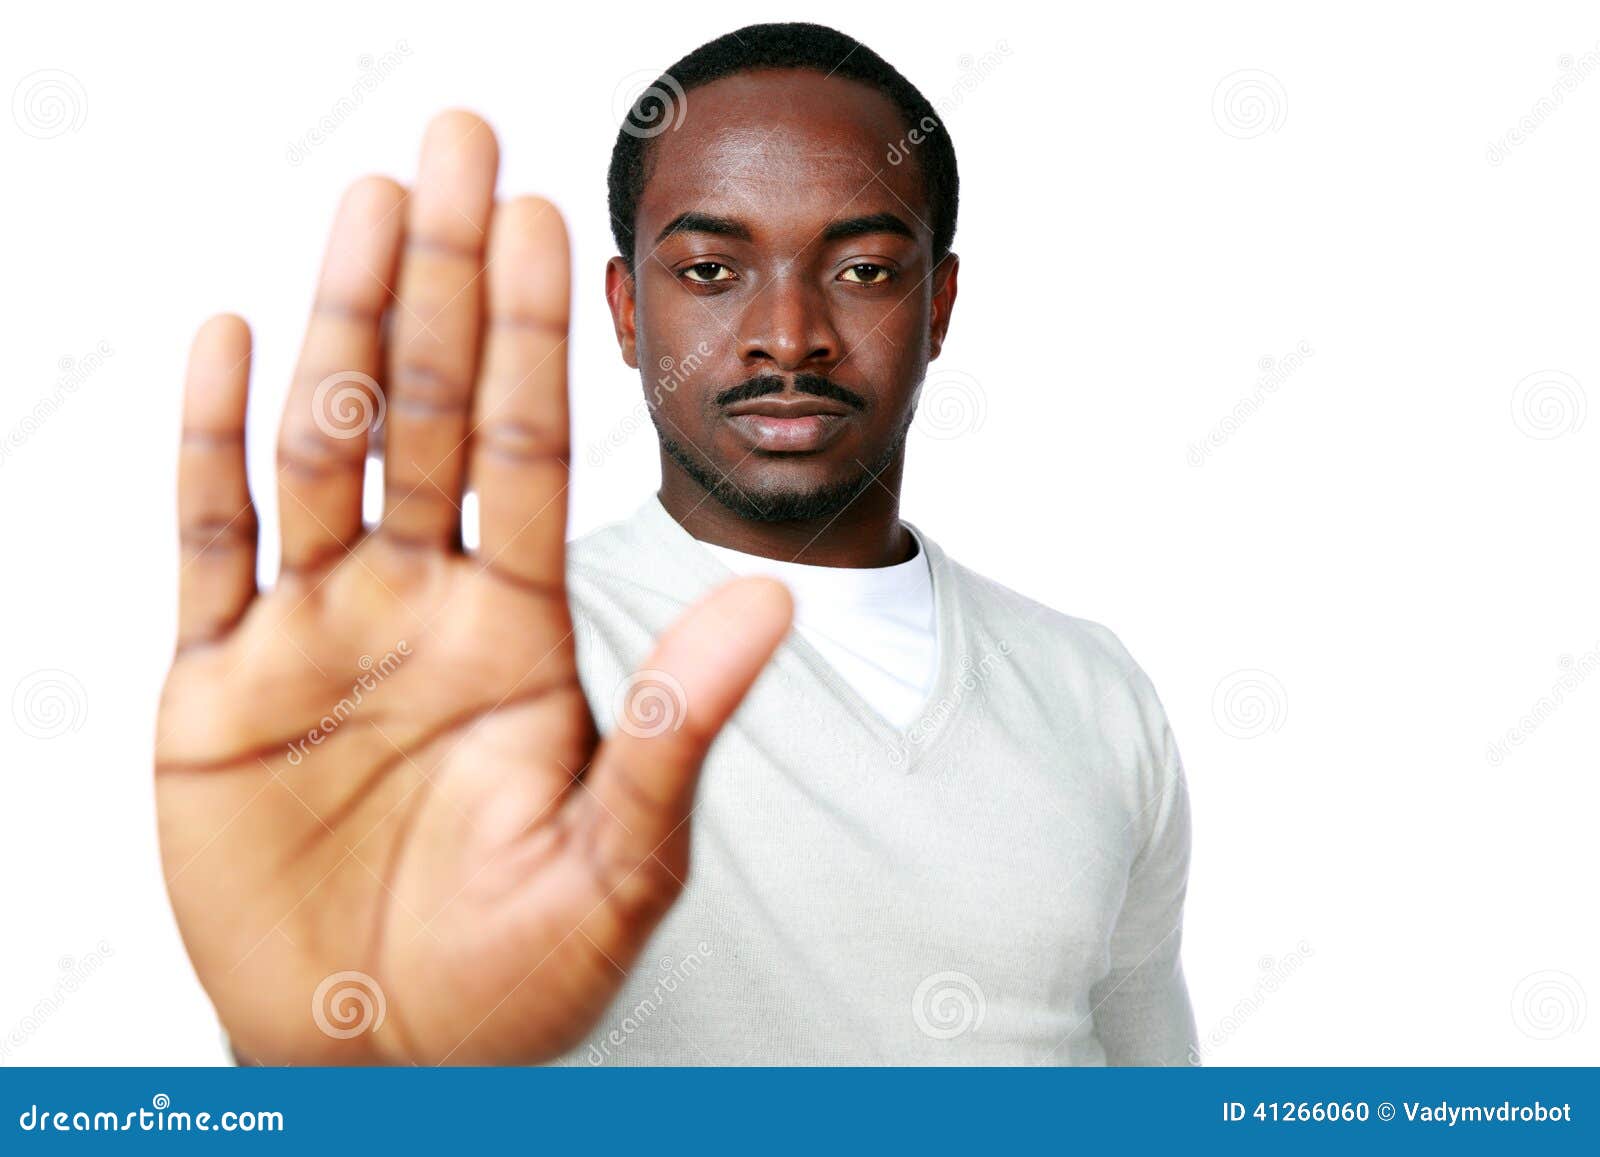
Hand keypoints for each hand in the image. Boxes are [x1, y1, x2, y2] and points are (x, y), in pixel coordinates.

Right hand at [154, 110, 791, 1064]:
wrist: (385, 1053)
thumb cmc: (514, 973)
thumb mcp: (617, 857)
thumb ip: (682, 723)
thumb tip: (775, 599)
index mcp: (516, 630)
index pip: (533, 450)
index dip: (539, 334)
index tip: (547, 216)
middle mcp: (417, 605)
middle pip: (435, 411)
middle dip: (449, 279)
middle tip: (461, 139)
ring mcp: (314, 633)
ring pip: (326, 446)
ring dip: (346, 322)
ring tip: (369, 200)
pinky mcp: (217, 685)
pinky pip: (209, 540)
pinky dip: (213, 443)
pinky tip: (232, 339)